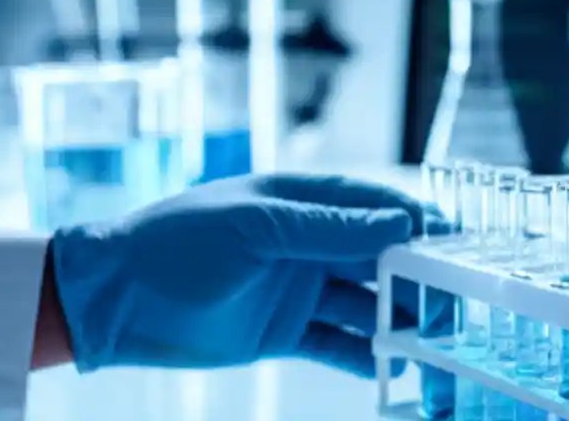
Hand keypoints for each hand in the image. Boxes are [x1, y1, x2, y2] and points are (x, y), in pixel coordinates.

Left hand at [50, 174, 442, 377]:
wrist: (113, 301)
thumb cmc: (177, 244)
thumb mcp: (255, 227)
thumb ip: (327, 228)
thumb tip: (399, 226)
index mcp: (300, 201)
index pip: (373, 206)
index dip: (415, 221)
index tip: (456, 239)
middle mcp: (307, 243)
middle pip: (378, 258)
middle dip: (418, 276)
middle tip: (456, 300)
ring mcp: (298, 288)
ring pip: (365, 303)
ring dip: (400, 320)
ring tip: (435, 341)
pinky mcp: (285, 332)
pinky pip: (338, 343)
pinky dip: (367, 356)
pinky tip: (396, 368)